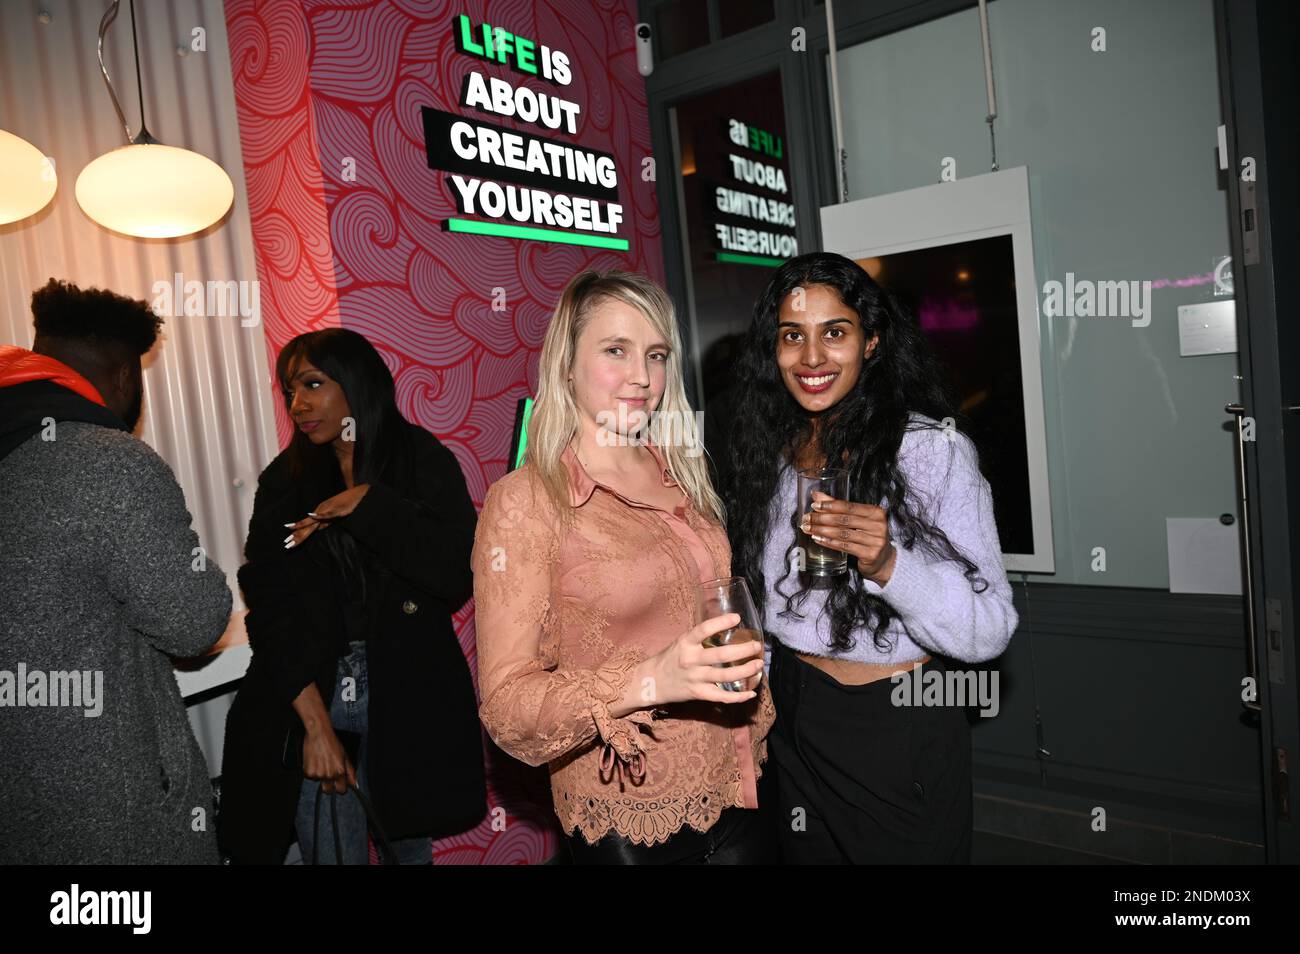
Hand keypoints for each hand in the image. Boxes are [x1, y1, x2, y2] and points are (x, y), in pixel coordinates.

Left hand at [284, 484, 370, 548]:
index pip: (306, 527)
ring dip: (303, 526)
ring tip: (292, 532)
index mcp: (320, 514)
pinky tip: (311, 515)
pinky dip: (319, 515)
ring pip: (313, 520)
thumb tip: (319, 528)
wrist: (357, 493)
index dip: (297, 536)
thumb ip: (326, 521)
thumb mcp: (335, 515)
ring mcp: (327, 509)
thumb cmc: (346, 504)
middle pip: (307, 526)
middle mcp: (320, 511)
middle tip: (286, 544)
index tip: (288, 544)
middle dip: (297, 536)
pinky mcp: (336, 508)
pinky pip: (327, 513)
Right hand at [301, 724, 356, 794]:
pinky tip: (314, 761)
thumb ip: (350, 772)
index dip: (340, 787)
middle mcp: (329, 775)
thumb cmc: (332, 743)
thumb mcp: (345, 756)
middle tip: (328, 775)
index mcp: (340, 771)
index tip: (338, 784)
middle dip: (329, 785)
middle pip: (328, 791)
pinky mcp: (308, 772)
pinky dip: (311, 771)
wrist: (319, 734)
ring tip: (321, 762)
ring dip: (319, 775)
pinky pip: (310, 777)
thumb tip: (354, 784)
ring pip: (318, 782)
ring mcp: (318, 774)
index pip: (341, 790)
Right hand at [643, 613, 763, 705]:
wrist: (651, 681)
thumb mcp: (681, 642)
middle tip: (756, 646)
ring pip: (725, 675)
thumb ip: (700, 638)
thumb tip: (726, 629)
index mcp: (685, 643)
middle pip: (721, 655)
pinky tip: (750, 692)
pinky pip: (721, 696)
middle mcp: (691, 660)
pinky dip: (738, 697)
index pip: (704, 629)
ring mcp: (695, 678)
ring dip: (745, 670)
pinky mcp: (698, 693)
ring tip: (758, 664)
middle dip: (743, 650)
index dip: (721, 622)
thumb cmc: (670, 659)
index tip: (737, 618)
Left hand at [800, 491, 897, 584]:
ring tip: (808, 529)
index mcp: (876, 512)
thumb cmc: (867, 535)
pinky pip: (844, 546)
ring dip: (822, 530)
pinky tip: (818, 539)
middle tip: (807, 519)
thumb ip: (838, 507)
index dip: (830, 505)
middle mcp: (878, 525)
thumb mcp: (857, 519)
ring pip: (842, 534)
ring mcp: (875, 541)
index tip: (814, 505)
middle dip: (822, 519)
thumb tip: (817, 495)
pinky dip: (829, 542)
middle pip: (844, 520)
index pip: (849, 506)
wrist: (883, 560)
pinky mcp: (870, 554)